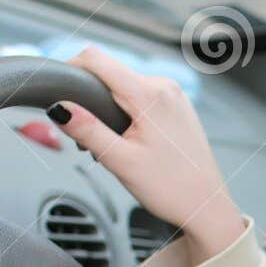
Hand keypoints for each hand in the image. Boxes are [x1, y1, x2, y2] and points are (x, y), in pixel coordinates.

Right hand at [49, 46, 244, 261]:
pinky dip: (128, 114)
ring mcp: (174, 95)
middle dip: (92, 101)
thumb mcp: (121, 162)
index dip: (70, 70)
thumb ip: (88, 131)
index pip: (96, 59)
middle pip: (110, 74)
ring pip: (125, 87)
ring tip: (117, 146)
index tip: (59, 91)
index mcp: (150, 94)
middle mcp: (165, 86)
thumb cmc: (172, 189)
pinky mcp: (177, 106)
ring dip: (110, 110)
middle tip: (92, 140)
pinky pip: (142, 98)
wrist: (206, 207)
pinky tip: (134, 143)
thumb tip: (60, 107)